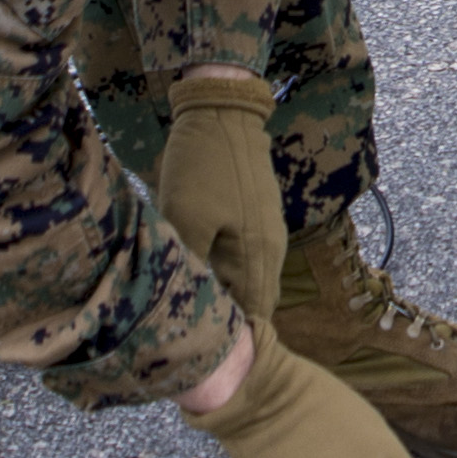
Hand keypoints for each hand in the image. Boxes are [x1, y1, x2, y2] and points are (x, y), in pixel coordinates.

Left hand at [154, 71, 286, 326]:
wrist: (221, 109)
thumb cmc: (202, 166)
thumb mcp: (186, 220)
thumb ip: (192, 268)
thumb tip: (190, 306)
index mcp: (260, 254)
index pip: (254, 314)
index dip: (232, 336)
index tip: (201, 348)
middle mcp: (271, 246)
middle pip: (252, 298)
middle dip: (227, 316)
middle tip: (188, 328)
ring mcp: (265, 227)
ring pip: (246, 276)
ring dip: (223, 290)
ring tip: (187, 299)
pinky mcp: (255, 212)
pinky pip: (242, 254)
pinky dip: (222, 268)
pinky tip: (195, 265)